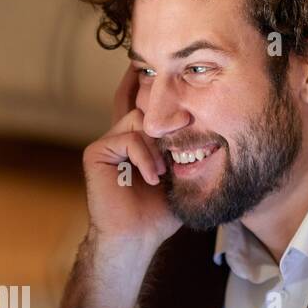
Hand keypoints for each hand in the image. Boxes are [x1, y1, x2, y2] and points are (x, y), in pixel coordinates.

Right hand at [81, 67, 180, 251]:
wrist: (136, 237)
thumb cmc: (158, 213)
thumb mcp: (180, 176)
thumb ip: (185, 150)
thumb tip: (211, 126)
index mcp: (139, 142)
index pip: (145, 104)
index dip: (152, 85)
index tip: (168, 70)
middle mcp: (121, 137)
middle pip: (147, 106)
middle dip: (167, 121)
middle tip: (181, 140)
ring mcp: (108, 143)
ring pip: (140, 119)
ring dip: (156, 146)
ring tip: (161, 173)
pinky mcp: (97, 152)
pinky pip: (127, 136)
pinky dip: (144, 156)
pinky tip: (151, 176)